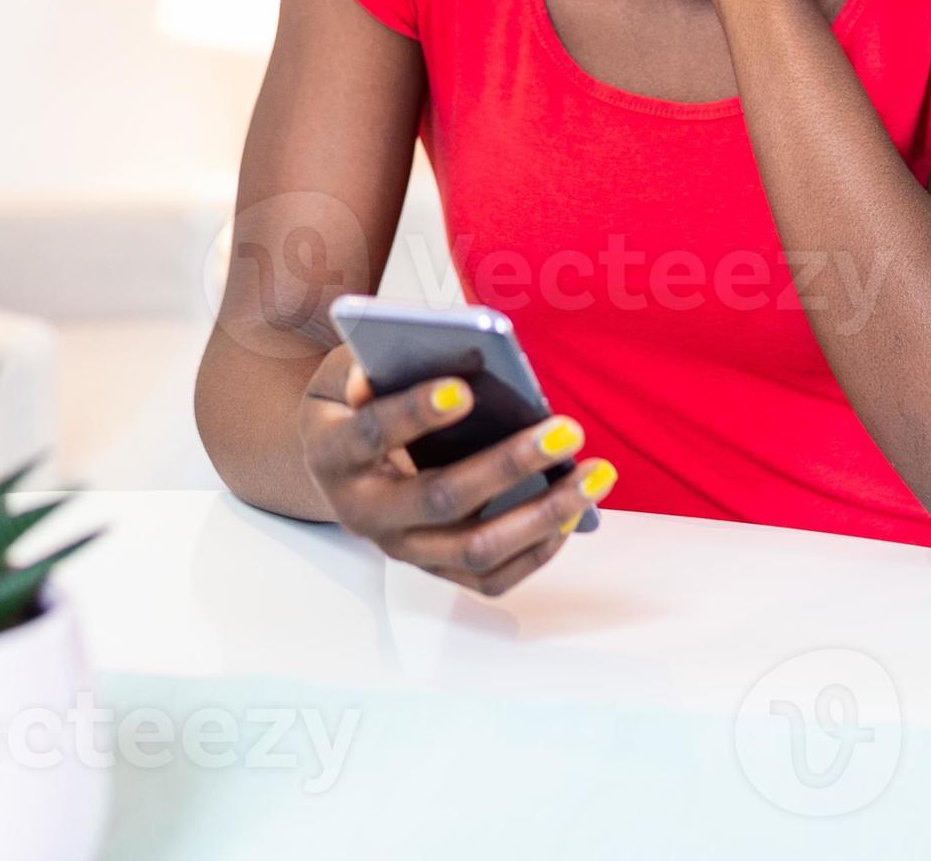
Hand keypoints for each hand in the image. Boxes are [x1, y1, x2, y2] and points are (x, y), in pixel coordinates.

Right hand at [297, 345, 614, 596]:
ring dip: (544, 514)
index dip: (415, 413)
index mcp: (335, 456)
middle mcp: (364, 513)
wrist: (339, 467)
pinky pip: (492, 577)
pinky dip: (539, 549)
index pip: (373, 435)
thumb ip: (370, 364)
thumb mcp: (345, 374)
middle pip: (440, 499)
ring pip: (476, 549)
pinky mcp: (435, 570)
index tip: (466, 388)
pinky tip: (576, 512)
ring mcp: (402, 549)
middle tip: (566, 430)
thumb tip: (426, 353)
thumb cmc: (354, 407)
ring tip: (595, 475)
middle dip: (509, 465)